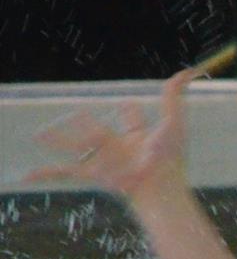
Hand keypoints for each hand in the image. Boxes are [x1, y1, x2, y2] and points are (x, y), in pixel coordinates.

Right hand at [26, 69, 196, 200]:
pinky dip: (42, 174)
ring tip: (39, 135)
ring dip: (57, 139)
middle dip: (87, 124)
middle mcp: (118, 148)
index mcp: (137, 137)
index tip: (126, 106)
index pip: (131, 119)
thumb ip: (174, 97)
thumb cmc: (169, 159)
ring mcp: (102, 161)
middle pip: (97, 130)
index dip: (129, 112)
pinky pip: (62, 172)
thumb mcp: (173, 122)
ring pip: (73, 145)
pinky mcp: (91, 174)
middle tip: (78, 114)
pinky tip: (25, 176)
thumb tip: (189, 70)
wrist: (158, 187)